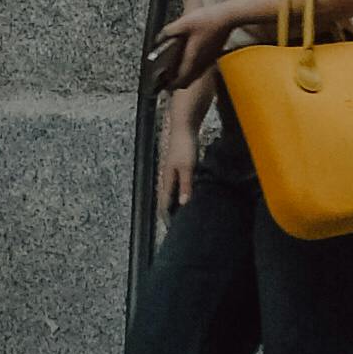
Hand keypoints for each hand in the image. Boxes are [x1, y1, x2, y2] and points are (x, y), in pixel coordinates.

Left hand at [146, 0, 244, 84]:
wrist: (229, 17)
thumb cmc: (209, 20)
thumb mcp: (183, 22)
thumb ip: (169, 31)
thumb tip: (160, 38)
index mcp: (192, 58)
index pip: (181, 81)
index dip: (171, 86)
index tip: (164, 85)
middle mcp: (202, 63)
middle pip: (188, 82)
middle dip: (177, 83)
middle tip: (169, 78)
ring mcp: (210, 60)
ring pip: (196, 75)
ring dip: (186, 76)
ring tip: (177, 69)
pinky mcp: (215, 54)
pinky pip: (202, 68)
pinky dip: (194, 68)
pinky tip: (191, 58)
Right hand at [155, 98, 197, 216]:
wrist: (184, 124)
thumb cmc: (184, 144)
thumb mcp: (188, 167)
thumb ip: (185, 186)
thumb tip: (183, 204)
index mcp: (166, 178)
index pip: (163, 203)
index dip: (166, 217)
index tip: (171, 229)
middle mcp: (167, 176)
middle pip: (166, 199)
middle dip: (169, 213)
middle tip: (176, 226)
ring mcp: (172, 170)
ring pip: (172, 192)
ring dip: (175, 203)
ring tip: (182, 213)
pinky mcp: (179, 164)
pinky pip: (178, 183)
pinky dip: (182, 192)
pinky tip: (189, 193)